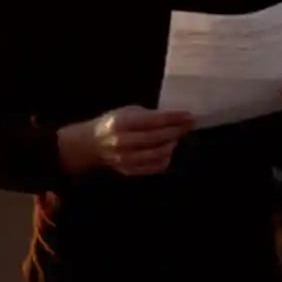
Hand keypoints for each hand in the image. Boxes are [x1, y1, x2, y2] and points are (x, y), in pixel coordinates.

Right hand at [57, 105, 195, 175]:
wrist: (92, 144)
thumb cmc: (112, 123)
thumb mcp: (127, 112)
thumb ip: (148, 116)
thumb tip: (174, 119)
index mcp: (122, 123)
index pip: (154, 121)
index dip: (174, 118)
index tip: (189, 116)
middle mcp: (123, 142)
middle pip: (158, 138)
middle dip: (177, 131)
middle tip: (189, 125)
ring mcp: (126, 158)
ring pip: (158, 154)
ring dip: (171, 145)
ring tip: (175, 138)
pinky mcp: (130, 170)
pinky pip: (154, 167)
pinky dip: (165, 158)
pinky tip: (166, 150)